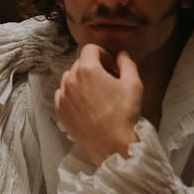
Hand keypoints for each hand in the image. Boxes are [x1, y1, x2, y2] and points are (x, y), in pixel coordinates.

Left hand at [54, 45, 140, 163]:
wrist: (112, 145)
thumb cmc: (124, 114)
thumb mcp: (133, 84)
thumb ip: (126, 63)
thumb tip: (121, 55)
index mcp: (87, 69)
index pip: (90, 49)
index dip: (103, 53)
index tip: (112, 65)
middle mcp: (70, 80)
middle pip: (80, 63)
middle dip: (95, 67)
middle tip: (109, 80)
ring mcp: (62, 96)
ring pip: (70, 78)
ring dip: (82, 80)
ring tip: (98, 93)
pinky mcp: (60, 111)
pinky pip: (63, 95)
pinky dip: (73, 95)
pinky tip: (88, 104)